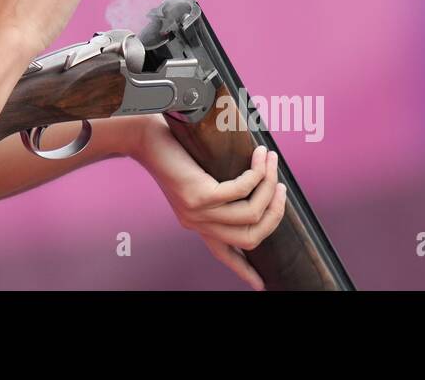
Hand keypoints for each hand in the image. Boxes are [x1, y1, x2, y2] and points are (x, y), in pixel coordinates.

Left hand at [131, 115, 286, 290]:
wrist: (143, 137)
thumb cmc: (174, 151)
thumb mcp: (198, 177)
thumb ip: (219, 189)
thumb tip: (256, 185)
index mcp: (198, 224)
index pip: (224, 255)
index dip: (245, 271)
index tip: (261, 286)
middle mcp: (198, 223)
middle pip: (250, 237)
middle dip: (274, 214)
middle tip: (282, 189)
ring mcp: (198, 212)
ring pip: (250, 213)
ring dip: (269, 187)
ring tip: (272, 162)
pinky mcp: (199, 195)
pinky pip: (240, 191)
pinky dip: (256, 175)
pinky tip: (259, 158)